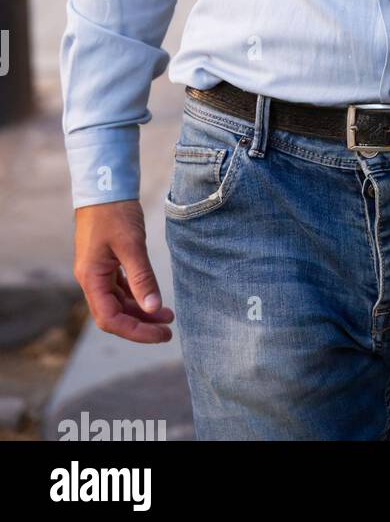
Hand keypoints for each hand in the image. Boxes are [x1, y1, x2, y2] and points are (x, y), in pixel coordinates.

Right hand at [73, 200, 174, 343]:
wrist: (106, 187)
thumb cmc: (115, 213)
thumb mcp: (132, 245)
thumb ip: (142, 277)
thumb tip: (153, 307)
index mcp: (91, 279)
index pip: (110, 319)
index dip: (135, 331)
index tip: (160, 334)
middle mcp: (90, 279)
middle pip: (113, 315)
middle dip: (140, 325)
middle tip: (168, 330)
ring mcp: (97, 271)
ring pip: (118, 302)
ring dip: (140, 311)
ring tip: (167, 316)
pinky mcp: (105, 263)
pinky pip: (120, 288)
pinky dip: (136, 296)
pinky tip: (152, 298)